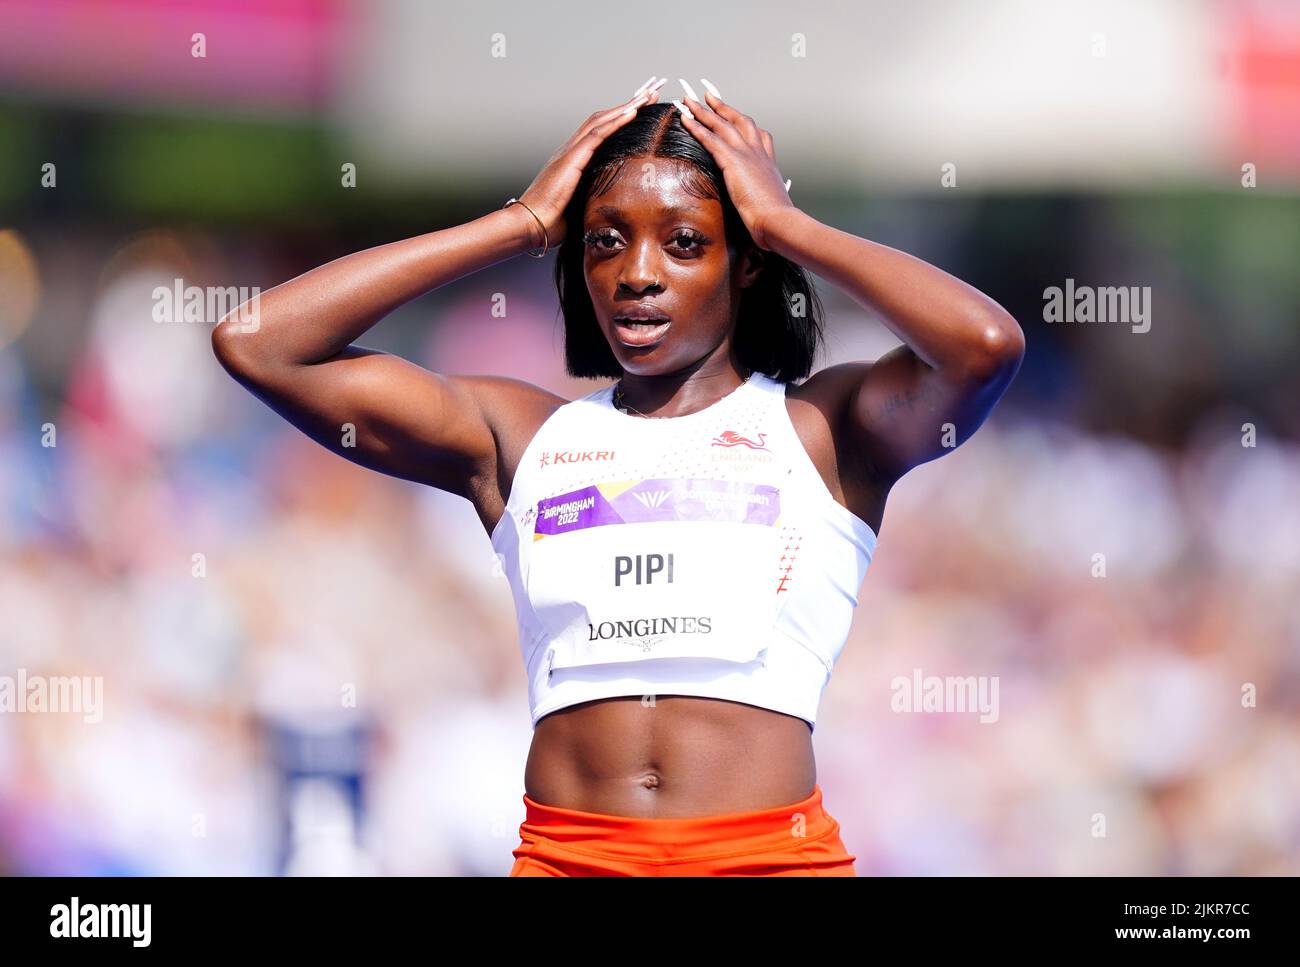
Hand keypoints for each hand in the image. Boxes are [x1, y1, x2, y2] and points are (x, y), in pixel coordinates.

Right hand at [513, 77, 666, 247]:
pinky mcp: (570, 160)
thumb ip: (596, 198)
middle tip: (652, 91)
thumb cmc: (551, 222)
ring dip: (627, 105)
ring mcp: (569, 152)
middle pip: (604, 118)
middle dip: (629, 103)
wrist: (529, 225)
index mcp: (574, 160)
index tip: (643, 108)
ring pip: (602, 120)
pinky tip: (632, 112)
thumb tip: (615, 207)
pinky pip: (597, 135)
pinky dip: (616, 121)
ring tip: (648, 94)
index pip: (602, 130)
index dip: (622, 117)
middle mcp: (571, 150)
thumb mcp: (581, 207)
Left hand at [672, 81, 794, 250]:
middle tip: (708, 95)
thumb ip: (764, 197)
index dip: (744, 123)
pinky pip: (710, 138)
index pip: (758, 135)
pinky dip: (697, 126)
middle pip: (739, 120)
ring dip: (703, 111)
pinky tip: (685, 118)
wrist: (777, 220)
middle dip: (722, 107)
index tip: (736, 115)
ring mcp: (746, 153)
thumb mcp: (771, 203)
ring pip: (722, 124)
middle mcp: (758, 152)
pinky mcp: (733, 160)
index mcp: (768, 161)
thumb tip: (761, 204)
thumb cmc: (774, 219)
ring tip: (689, 100)